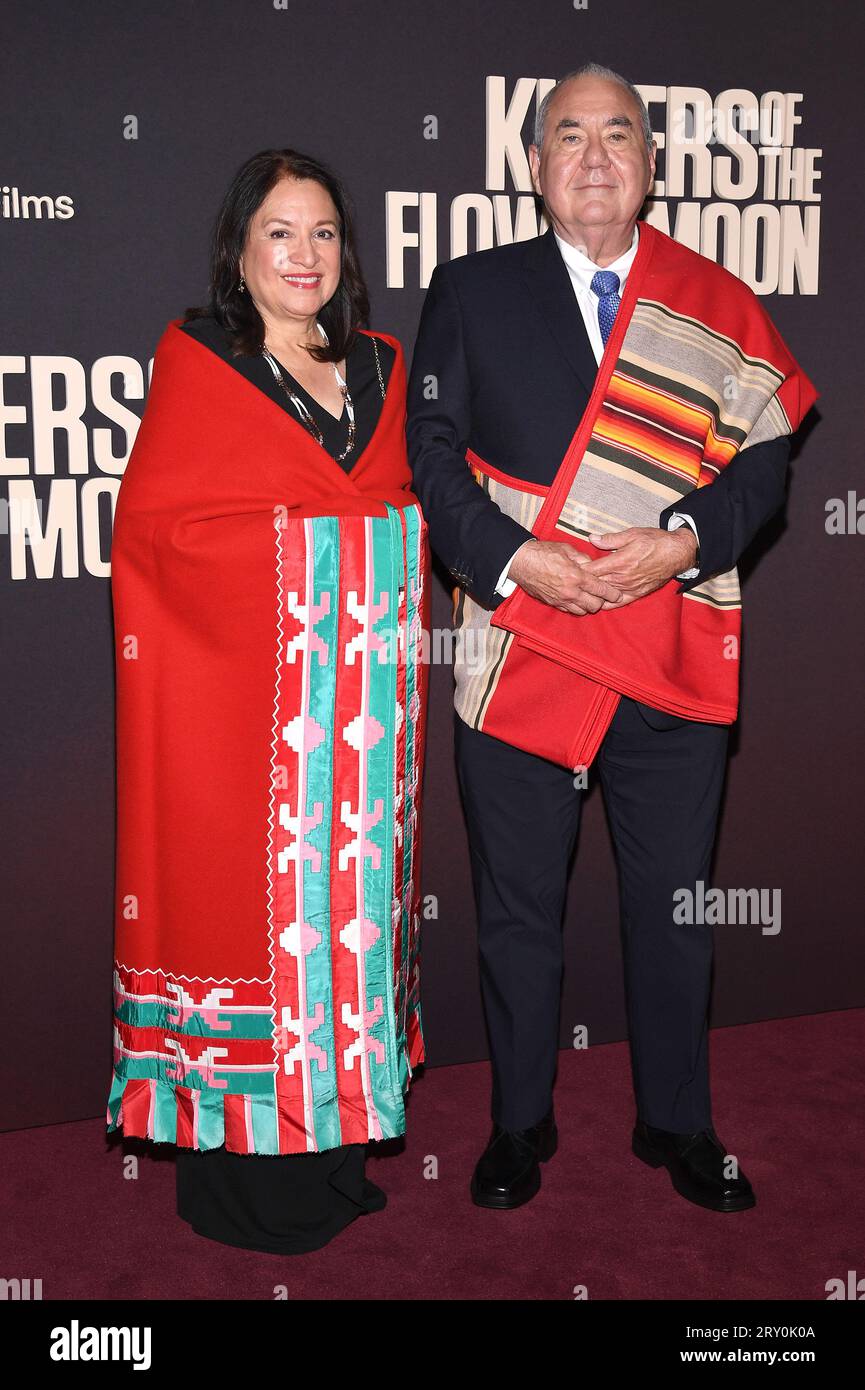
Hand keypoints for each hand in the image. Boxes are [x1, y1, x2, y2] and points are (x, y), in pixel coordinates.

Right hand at [508, 539, 622, 614]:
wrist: (521, 562)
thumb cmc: (543, 553)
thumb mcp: (567, 550)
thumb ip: (584, 559)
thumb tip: (594, 565)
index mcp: (576, 576)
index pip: (601, 590)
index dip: (612, 593)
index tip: (617, 593)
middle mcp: (570, 592)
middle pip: (594, 606)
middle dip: (601, 601)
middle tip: (602, 594)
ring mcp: (561, 600)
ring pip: (582, 611)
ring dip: (588, 605)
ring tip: (589, 597)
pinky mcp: (552, 603)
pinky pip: (569, 611)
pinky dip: (575, 607)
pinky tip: (576, 599)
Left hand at [581, 527, 697, 608]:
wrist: (677, 553)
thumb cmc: (655, 541)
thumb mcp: (632, 534)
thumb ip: (610, 539)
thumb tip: (592, 538)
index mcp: (619, 562)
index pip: (591, 570)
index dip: (579, 570)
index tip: (570, 569)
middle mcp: (623, 578)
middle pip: (595, 584)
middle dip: (583, 583)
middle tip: (571, 582)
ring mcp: (630, 587)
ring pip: (605, 594)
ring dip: (593, 594)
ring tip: (580, 593)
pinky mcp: (637, 594)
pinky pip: (619, 603)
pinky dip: (607, 604)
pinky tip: (598, 603)